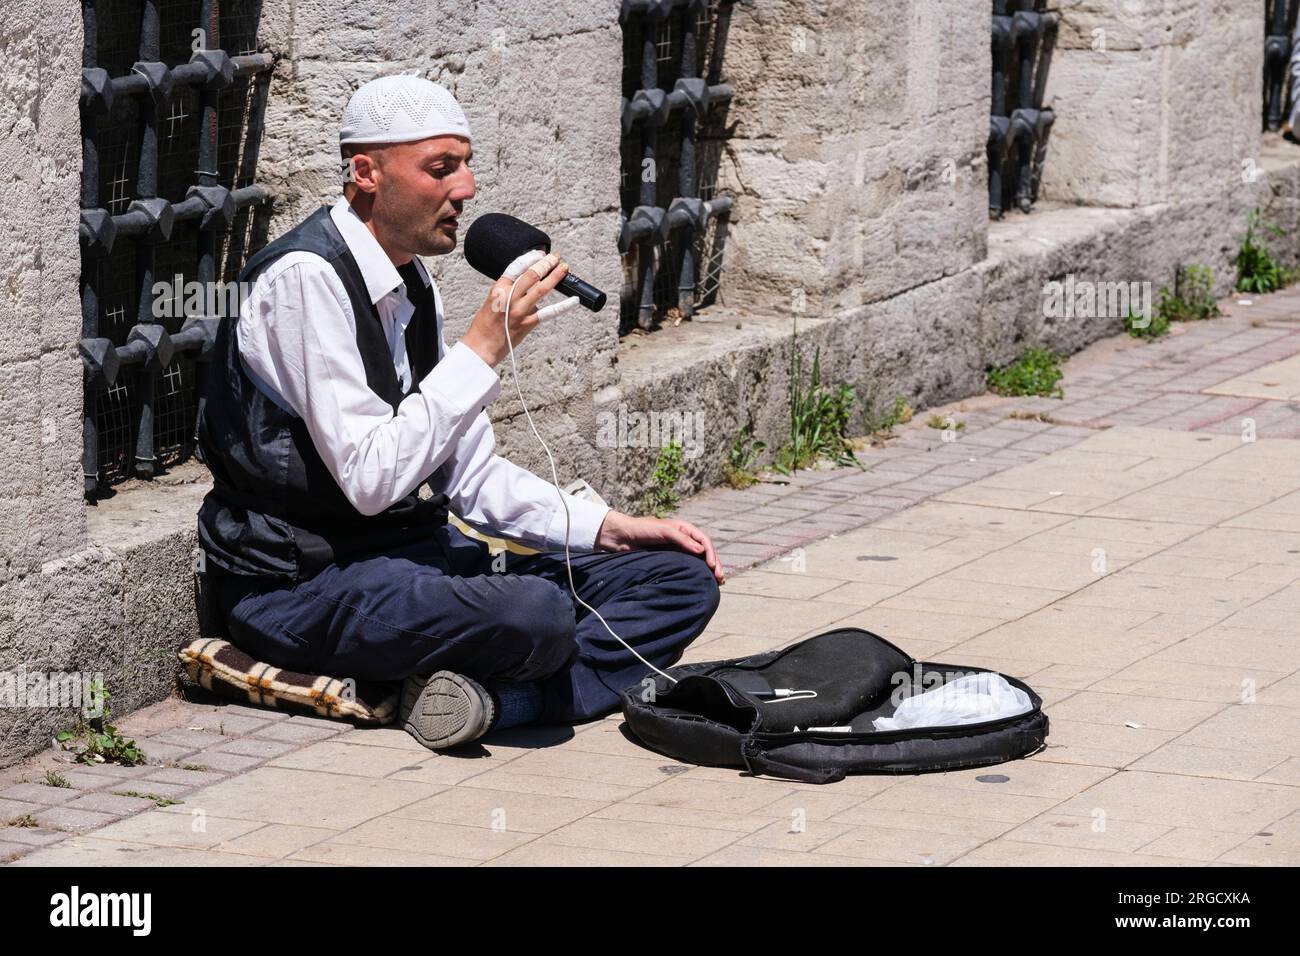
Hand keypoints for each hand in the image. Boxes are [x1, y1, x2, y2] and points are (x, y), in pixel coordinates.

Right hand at [461, 252, 569, 367]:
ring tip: (564, 268)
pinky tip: (574, 300)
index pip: (517, 267)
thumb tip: (530, 281)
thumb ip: (509, 290)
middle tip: (556, 257)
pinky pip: (549, 312)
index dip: (531, 257)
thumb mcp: (493, 300)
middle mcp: (509, 298)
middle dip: (546, 263)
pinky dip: (563, 306)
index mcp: (498, 289)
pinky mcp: (527, 324)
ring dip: (555, 276)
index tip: (541, 253)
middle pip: (531, 275)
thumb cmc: (486, 324)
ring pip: (541, 289)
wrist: (481, 346)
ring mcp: (519, 311)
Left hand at [594, 511, 724, 584]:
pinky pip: (686, 567)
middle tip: (720, 578)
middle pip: (705, 552)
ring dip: (707, 571)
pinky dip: (695, 574)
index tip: (712, 566)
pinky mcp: (669, 560)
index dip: (711, 553)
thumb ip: (682, 539)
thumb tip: (701, 551)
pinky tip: (700, 582)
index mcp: (685, 529)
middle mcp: (684, 539)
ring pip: (698, 561)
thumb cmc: (643, 530)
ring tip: (716, 583)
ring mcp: (677, 550)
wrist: (622, 537)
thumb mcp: (664, 531)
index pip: (704, 540)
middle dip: (714, 564)